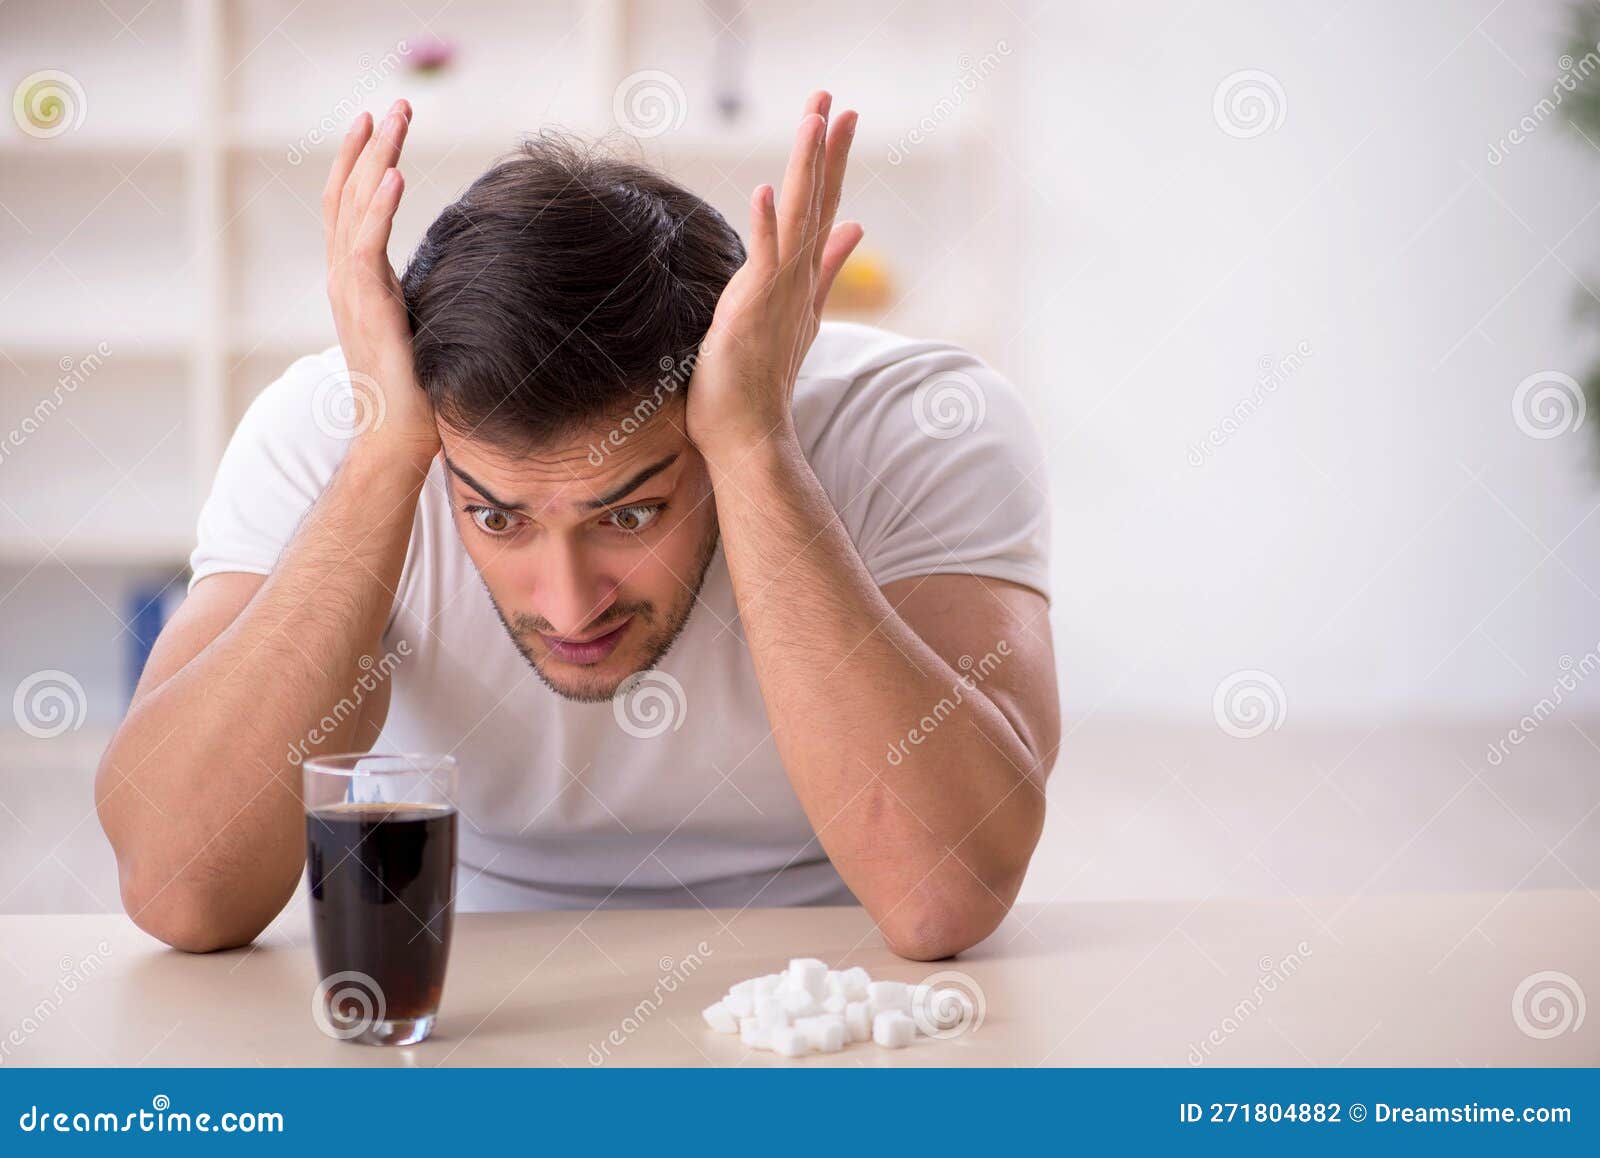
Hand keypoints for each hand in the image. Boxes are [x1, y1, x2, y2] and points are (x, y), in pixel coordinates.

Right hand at [323, 100, 438, 469]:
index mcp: (358, 282)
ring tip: (391, 120)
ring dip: (373, 161)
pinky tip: (394, 180)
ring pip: (354, 211)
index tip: (379, 122)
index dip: (361, 163)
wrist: (400, 440)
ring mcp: (352, 296)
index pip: (352, 207)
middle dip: (369, 146)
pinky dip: (378, 213)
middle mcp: (346, 281)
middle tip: (394, 104)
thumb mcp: (424, 327)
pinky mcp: (368, 314)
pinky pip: (365, 253)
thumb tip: (465, 267)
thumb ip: (427, 293)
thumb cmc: (419, 392)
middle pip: (348, 196)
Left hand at [686, 91, 863, 463]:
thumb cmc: (761, 378)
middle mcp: (797, 279)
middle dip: (825, 148)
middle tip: (833, 99)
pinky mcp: (754, 309)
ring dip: (805, 169)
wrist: (749, 433)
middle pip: (816, 201)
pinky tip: (763, 189)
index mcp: (803, 277)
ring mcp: (779, 292)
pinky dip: (765, 225)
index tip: (841, 115)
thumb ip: (829, 268)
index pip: (822, 206)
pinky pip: (763, 259)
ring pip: (797, 218)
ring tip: (813, 120)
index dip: (831, 159)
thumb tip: (855, 228)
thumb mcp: (799, 312)